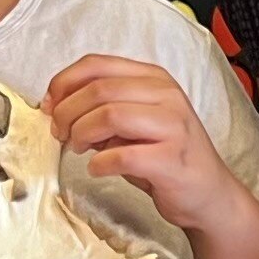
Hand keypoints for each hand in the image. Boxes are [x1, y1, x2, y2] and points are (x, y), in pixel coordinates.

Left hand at [45, 55, 245, 234]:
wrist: (209, 195)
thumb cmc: (166, 157)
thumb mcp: (135, 122)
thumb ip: (103, 108)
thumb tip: (57, 106)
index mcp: (155, 78)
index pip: (97, 64)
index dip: (63, 82)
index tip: (49, 105)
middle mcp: (167, 95)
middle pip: (99, 89)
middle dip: (67, 112)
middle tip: (59, 133)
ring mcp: (173, 126)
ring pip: (108, 115)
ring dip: (81, 134)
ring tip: (78, 149)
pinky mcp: (171, 159)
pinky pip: (121, 156)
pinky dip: (99, 164)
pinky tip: (98, 169)